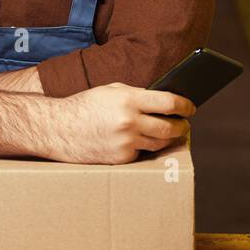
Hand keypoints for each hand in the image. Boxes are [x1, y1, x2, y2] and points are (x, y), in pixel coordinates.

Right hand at [50, 83, 193, 163]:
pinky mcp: (120, 159)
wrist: (58, 128)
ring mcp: (126, 143)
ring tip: (170, 134)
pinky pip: (141, 153)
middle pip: (170, 127)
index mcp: (129, 99)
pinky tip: (139, 142)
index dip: (186, 106)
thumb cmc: (85, 106)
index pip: (170, 102)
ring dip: (168, 139)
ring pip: (159, 143)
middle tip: (184, 125)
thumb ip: (137, 95)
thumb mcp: (111, 91)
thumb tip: (163, 102)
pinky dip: (142, 148)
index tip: (191, 108)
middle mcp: (130, 122)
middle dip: (182, 126)